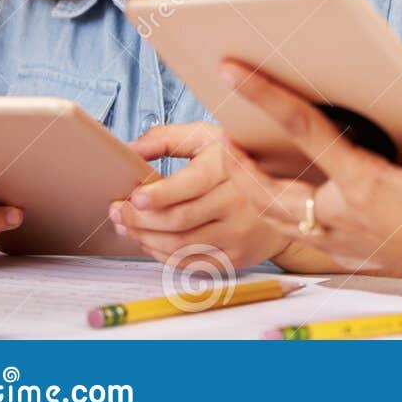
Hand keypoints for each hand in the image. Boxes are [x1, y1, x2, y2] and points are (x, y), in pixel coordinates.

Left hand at [112, 123, 290, 270]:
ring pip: (180, 246)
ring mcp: (239, 232)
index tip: (134, 197)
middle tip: (117, 212)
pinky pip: (190, 263)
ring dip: (144, 239)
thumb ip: (167, 139)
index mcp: (231, 168)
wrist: (285, 200)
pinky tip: (149, 241)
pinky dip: (161, 254)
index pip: (191, 186)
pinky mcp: (236, 256)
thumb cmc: (236, 165)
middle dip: (138, 219)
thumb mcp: (208, 139)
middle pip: (178, 220)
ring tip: (127, 227)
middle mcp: (239, 202)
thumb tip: (129, 150)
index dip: (159, 194)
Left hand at [219, 46, 401, 291]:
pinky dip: (284, 213)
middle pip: (269, 193)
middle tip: (219, 135)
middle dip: (238, 165)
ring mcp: (347, 242)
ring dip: (256, 191)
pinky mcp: (355, 255)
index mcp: (367, 187)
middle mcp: (346, 219)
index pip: (304, 131)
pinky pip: (304, 233)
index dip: (267, 96)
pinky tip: (290, 196)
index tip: (234, 70)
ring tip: (242, 163)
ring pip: (280, 219)